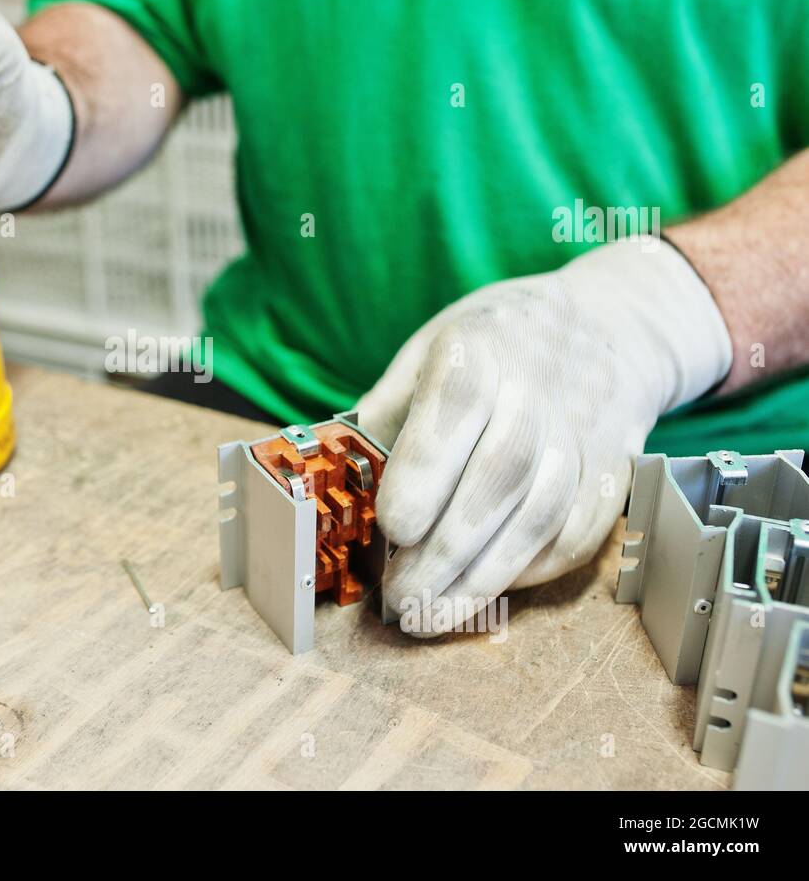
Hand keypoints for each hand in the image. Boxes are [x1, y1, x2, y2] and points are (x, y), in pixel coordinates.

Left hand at [356, 238, 731, 634]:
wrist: (602, 327)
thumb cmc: (487, 350)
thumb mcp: (422, 355)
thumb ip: (382, 419)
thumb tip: (333, 485)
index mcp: (474, 354)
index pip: (455, 410)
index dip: (424, 474)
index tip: (391, 528)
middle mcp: (535, 392)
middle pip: (498, 478)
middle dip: (444, 552)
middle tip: (401, 601)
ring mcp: (580, 435)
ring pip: (541, 516)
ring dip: (483, 577)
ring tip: (432, 615)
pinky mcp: (610, 473)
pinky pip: (576, 534)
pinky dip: (529, 572)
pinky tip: (485, 591)